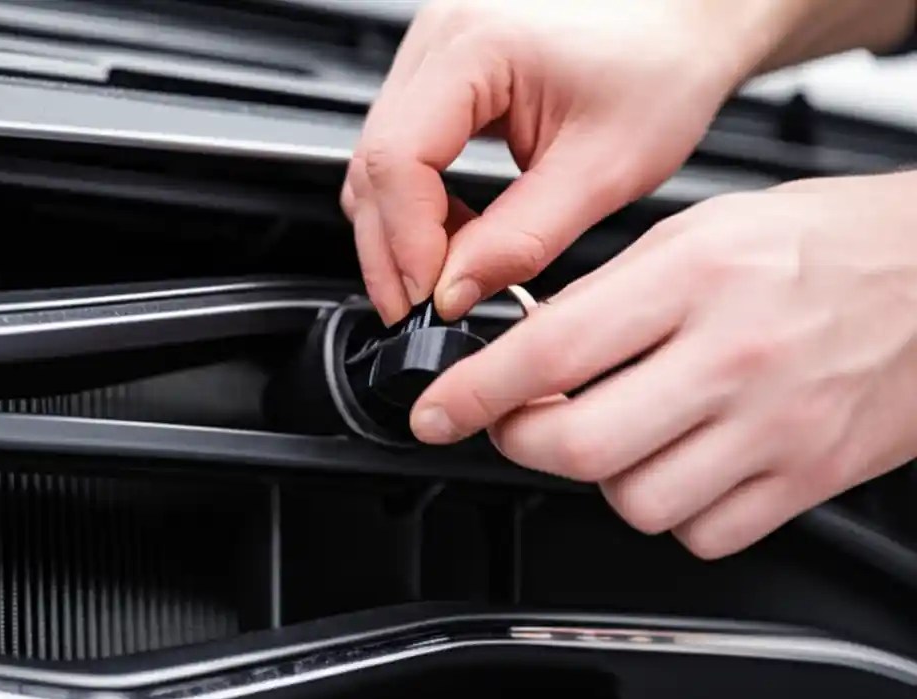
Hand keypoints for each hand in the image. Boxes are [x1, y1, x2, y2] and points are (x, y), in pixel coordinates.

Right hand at [341, 0, 756, 324]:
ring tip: (450, 273)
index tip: (430, 297)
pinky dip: (417, 202)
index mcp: (476, 45)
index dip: (406, 240)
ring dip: (400, 228)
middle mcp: (441, 36)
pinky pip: (401, 146)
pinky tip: (455, 233)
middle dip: (391, 247)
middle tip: (422, 309)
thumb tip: (454, 292)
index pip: (398, 157)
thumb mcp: (603, 169)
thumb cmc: (663, 66)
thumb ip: (521, 239)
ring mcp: (434, 50)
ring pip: (378, 159)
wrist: (687, 21)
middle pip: (373, 162)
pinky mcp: (440, 71)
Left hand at [410, 172, 916, 558]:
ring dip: (604, 478)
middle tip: (520, 422)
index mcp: (694, 279)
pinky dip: (675, 511)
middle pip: (580, 447)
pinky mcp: (808, 476)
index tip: (437, 412)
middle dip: (523, 442)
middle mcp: (732, 357)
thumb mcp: (701, 230)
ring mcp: (775, 426)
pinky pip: (704, 533)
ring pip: (636, 502)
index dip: (472, 392)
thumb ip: (609, 292)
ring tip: (621, 433)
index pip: (550, 352)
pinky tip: (683, 463)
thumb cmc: (827, 242)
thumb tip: (527, 344)